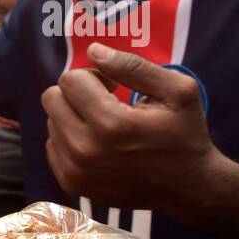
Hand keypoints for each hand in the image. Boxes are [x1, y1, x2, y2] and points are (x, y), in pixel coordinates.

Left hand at [43, 44, 227, 211]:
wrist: (187, 188)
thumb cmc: (184, 134)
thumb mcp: (176, 91)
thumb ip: (133, 66)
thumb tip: (93, 50)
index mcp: (111, 124)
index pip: (70, 80)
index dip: (93, 76)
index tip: (114, 88)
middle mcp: (86, 150)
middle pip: (51, 98)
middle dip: (77, 93)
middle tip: (105, 102)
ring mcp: (75, 171)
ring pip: (51, 122)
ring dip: (74, 117)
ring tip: (106, 126)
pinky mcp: (70, 184)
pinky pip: (52, 146)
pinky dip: (70, 140)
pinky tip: (98, 144)